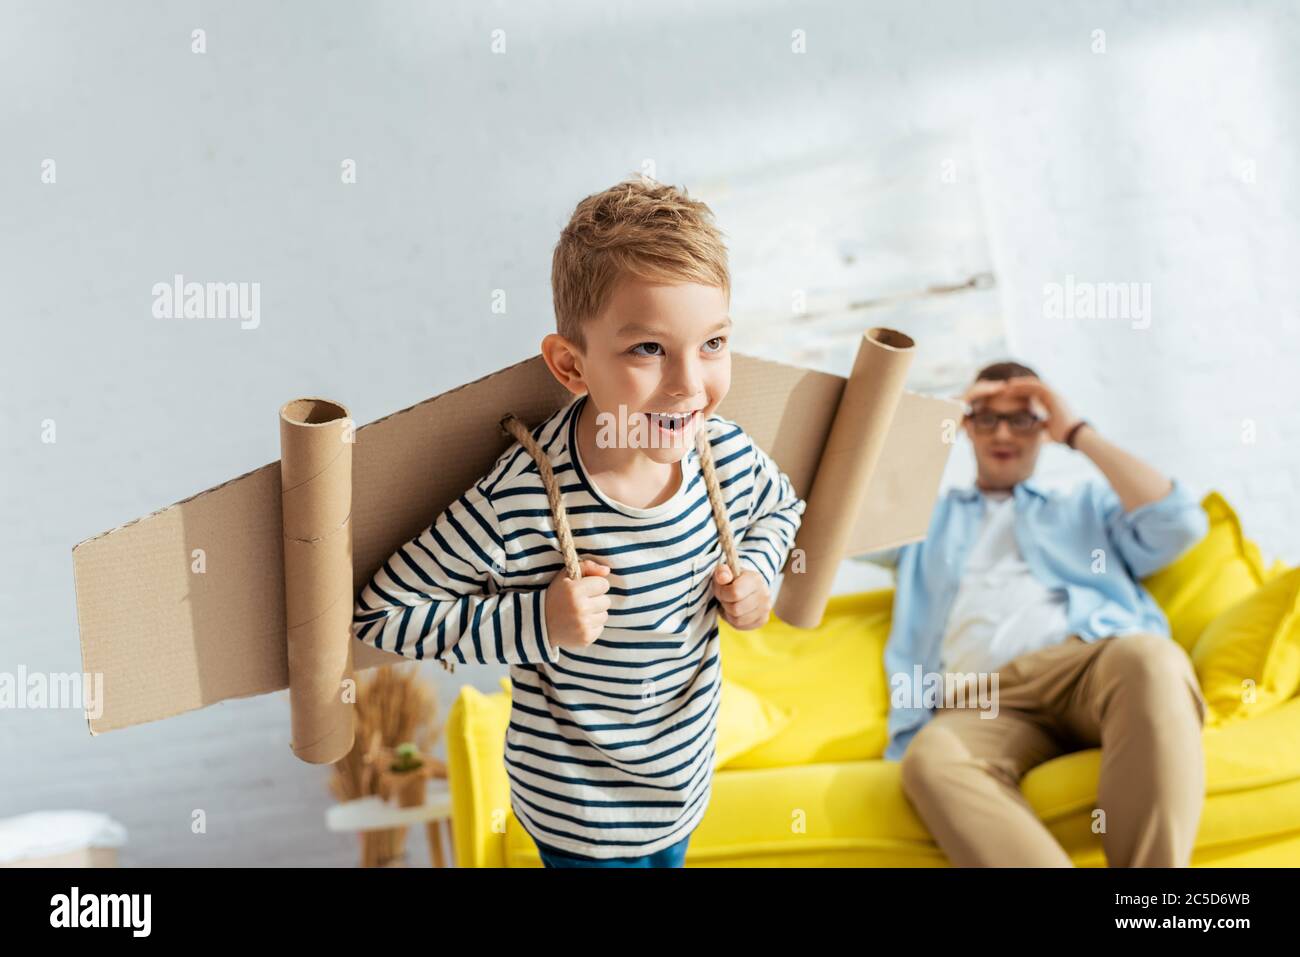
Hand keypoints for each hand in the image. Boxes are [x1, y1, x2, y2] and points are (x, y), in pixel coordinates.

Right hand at [544, 559, 610, 649]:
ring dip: (595, 613)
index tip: (585, 589)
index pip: (603, 584)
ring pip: (604, 615)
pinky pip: (600, 628)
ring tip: (579, 613)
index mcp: (575, 590)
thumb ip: (587, 567)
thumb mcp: (566, 576)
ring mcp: (583, 625)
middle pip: (606, 601)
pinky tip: (578, 623)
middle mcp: (580, 608)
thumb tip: (607, 570)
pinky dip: (592, 626)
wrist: (539, 622)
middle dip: (596, 600)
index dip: (595, 585)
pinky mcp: (585, 638)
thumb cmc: (556, 595)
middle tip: (581, 602)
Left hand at [712, 563, 770, 629]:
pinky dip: (734, 621)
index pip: (735, 593)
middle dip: (725, 604)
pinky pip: (742, 626)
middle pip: (736, 609)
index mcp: (755, 579)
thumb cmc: (732, 580)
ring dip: (728, 613)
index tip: (721, 590)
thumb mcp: (724, 572)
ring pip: (738, 620)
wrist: (747, 587)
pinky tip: (735, 612)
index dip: (722, 593)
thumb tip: (723, 577)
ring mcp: (765, 608)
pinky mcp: (763, 620)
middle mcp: (764, 594)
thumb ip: (721, 572)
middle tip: (725, 598)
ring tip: (730, 604)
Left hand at [967, 376, 1082, 444]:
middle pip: (1033, 388)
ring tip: (1007, 385)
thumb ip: (1040, 428)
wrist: (1074, 435)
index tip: (1009, 397)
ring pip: (1034, 384)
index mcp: (1052, 404)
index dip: (1022, 395)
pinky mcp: (1053, 395)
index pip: (1034, 395)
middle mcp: (1053, 397)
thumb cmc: (1063, 435)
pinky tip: (1013, 385)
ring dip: (1020, 384)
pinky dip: (1024, 384)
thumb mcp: (1047, 431)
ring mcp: (1054, 395)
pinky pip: (1037, 386)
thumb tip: (1032, 434)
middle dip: (1019, 387)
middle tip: (1005, 389)